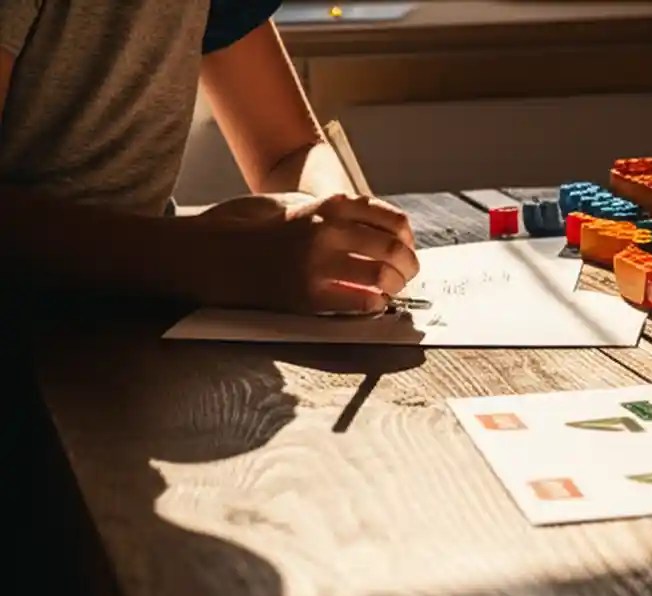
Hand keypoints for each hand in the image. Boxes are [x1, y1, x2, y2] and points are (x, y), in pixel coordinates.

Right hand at [212, 193, 418, 313]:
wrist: (212, 254)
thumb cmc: (252, 229)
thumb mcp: (295, 204)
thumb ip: (332, 211)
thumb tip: (376, 227)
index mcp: (329, 206)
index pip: (392, 220)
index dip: (407, 238)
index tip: (407, 247)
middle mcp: (327, 231)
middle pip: (394, 249)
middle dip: (408, 265)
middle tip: (407, 274)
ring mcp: (318, 264)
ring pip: (382, 275)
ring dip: (396, 286)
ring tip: (391, 291)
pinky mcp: (307, 295)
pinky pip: (360, 302)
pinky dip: (375, 304)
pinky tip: (373, 305)